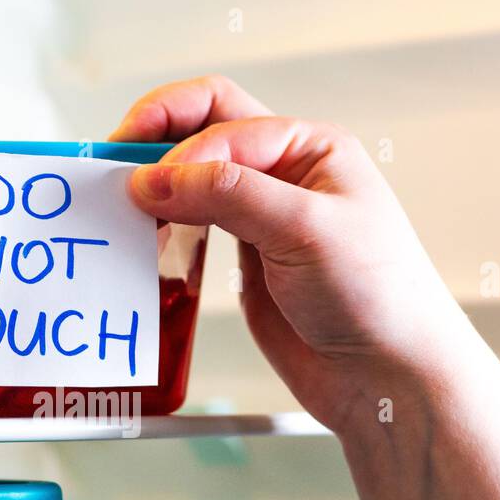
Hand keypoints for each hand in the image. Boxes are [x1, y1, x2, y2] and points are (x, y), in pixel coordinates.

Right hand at [111, 75, 474, 434]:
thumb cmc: (380, 298)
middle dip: (154, 142)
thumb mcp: (304, 229)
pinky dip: (163, 229)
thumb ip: (229, 194)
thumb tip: (157, 177)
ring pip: (192, 181)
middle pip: (202, 132)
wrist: (387, 376)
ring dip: (155, 187)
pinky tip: (145, 239)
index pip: (223, 122)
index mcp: (310, 148)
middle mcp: (284, 175)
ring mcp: (261, 219)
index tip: (143, 187)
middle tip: (112, 167)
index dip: (176, 151)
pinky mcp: (245, 262)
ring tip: (122, 207)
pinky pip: (193, 229)